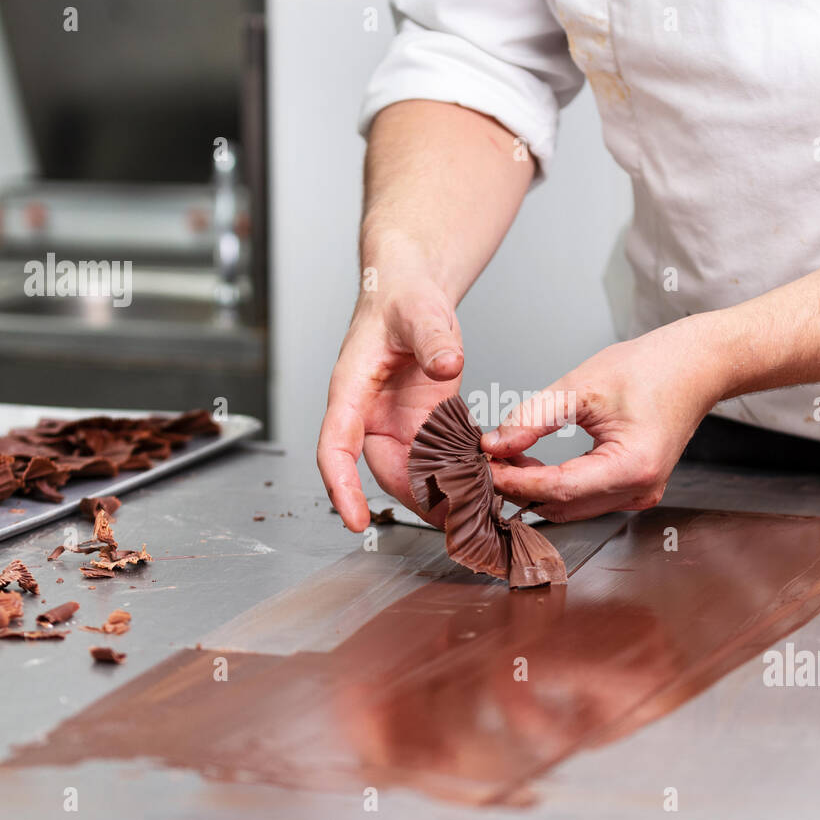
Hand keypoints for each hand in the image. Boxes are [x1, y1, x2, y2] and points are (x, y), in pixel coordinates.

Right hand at [317, 267, 463, 531]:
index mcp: (351, 392)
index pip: (335, 448)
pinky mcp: (423, 427)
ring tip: (473, 515)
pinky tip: (484, 490)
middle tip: (451, 523)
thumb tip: (446, 364)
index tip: (355, 521)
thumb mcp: (419, 313)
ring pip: (412, 474)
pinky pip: (436, 461)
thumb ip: (432, 339)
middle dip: (414, 502)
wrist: (412, 295)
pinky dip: (457, 477)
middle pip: (382, 473)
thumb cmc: (401, 300)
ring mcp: (397, 425)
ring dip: (439, 496)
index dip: (342, 487)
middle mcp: (369, 417)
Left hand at [483, 317, 722, 520]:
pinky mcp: (633, 488)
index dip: (514, 481)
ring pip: (571, 507)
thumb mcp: (581, 386)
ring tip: (505, 459)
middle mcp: (638, 491)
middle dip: (520, 488)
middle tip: (487, 462)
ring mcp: (639, 494)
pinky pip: (585, 498)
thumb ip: (534, 418)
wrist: (695, 365)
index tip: (483, 466)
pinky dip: (555, 485)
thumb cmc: (652, 368)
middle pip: (562, 506)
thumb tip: (495, 445)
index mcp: (631, 467)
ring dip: (535, 488)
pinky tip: (532, 463)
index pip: (557, 489)